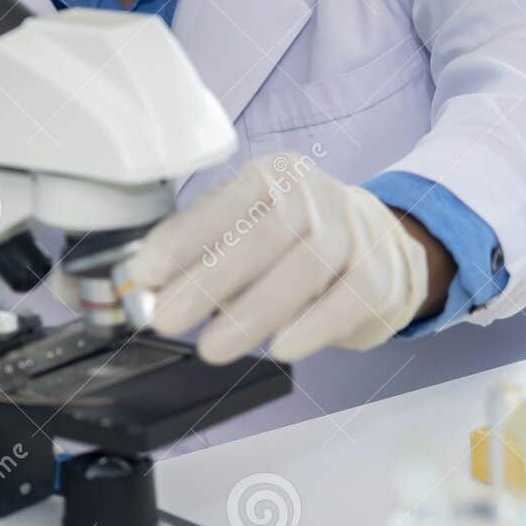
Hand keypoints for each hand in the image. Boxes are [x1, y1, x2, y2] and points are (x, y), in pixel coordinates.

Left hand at [127, 154, 430, 363]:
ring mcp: (353, 232)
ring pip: (305, 268)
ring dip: (252, 312)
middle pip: (265, 233)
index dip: (182, 238)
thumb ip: (203, 255)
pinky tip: (280, 347)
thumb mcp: (248, 233)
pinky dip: (311, 326)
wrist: (379, 248)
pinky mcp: (379, 274)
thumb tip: (151, 290)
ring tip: (212, 347)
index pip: (223, 201)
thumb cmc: (294, 245)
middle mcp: (314, 195)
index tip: (146, 274)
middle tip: (168, 318)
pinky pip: (346, 299)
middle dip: (209, 280)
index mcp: (271, 177)